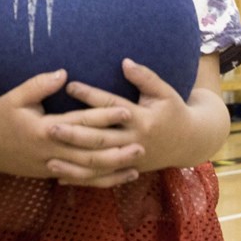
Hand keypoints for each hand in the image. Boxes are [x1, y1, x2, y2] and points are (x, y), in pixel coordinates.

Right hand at [0, 70, 143, 186]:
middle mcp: (52, 150)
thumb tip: (64, 73)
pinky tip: (121, 177)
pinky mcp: (53, 174)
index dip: (104, 116)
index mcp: (44, 129)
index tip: (127, 111)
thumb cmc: (0, 117)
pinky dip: (103, 181)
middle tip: (142, 144)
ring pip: (89, 171)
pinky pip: (82, 180)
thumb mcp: (15, 97)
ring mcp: (53, 165)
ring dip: (113, 168)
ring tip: (137, 162)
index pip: (80, 122)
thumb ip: (40, 84)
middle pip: (89, 152)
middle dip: (116, 148)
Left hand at [60, 55, 228, 172]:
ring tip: (49, 157)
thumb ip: (145, 77)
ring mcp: (130, 159)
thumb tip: (124, 61)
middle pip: (100, 139)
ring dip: (73, 162)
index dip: (90, 96)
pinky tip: (60, 176)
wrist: (190, 142)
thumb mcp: (165, 91)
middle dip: (75, 134)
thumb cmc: (174, 110)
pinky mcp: (127, 170)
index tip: (69, 86)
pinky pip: (101, 178)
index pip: (111, 106)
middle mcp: (134, 141)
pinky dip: (81, 178)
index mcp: (142, 119)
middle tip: (49, 128)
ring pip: (98, 163)